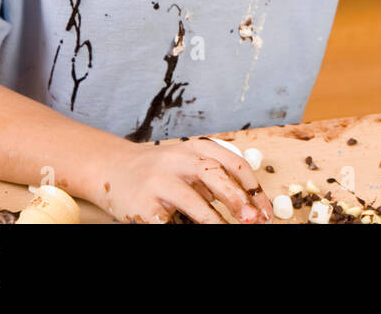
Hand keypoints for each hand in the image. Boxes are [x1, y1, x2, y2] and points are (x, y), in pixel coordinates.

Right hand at [92, 137, 272, 223]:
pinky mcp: (142, 204)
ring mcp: (159, 181)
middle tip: (252, 219)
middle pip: (214, 174)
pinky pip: (165, 221)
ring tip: (229, 231)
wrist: (115, 168)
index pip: (234, 164)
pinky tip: (190, 231)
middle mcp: (179, 160)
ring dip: (213, 220)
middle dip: (237, 198)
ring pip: (191, 200)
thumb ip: (217, 180)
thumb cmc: (164, 172)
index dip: (254, 189)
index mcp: (198, 149)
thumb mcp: (192, 165)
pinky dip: (178, 226)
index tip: (266, 213)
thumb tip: (252, 209)